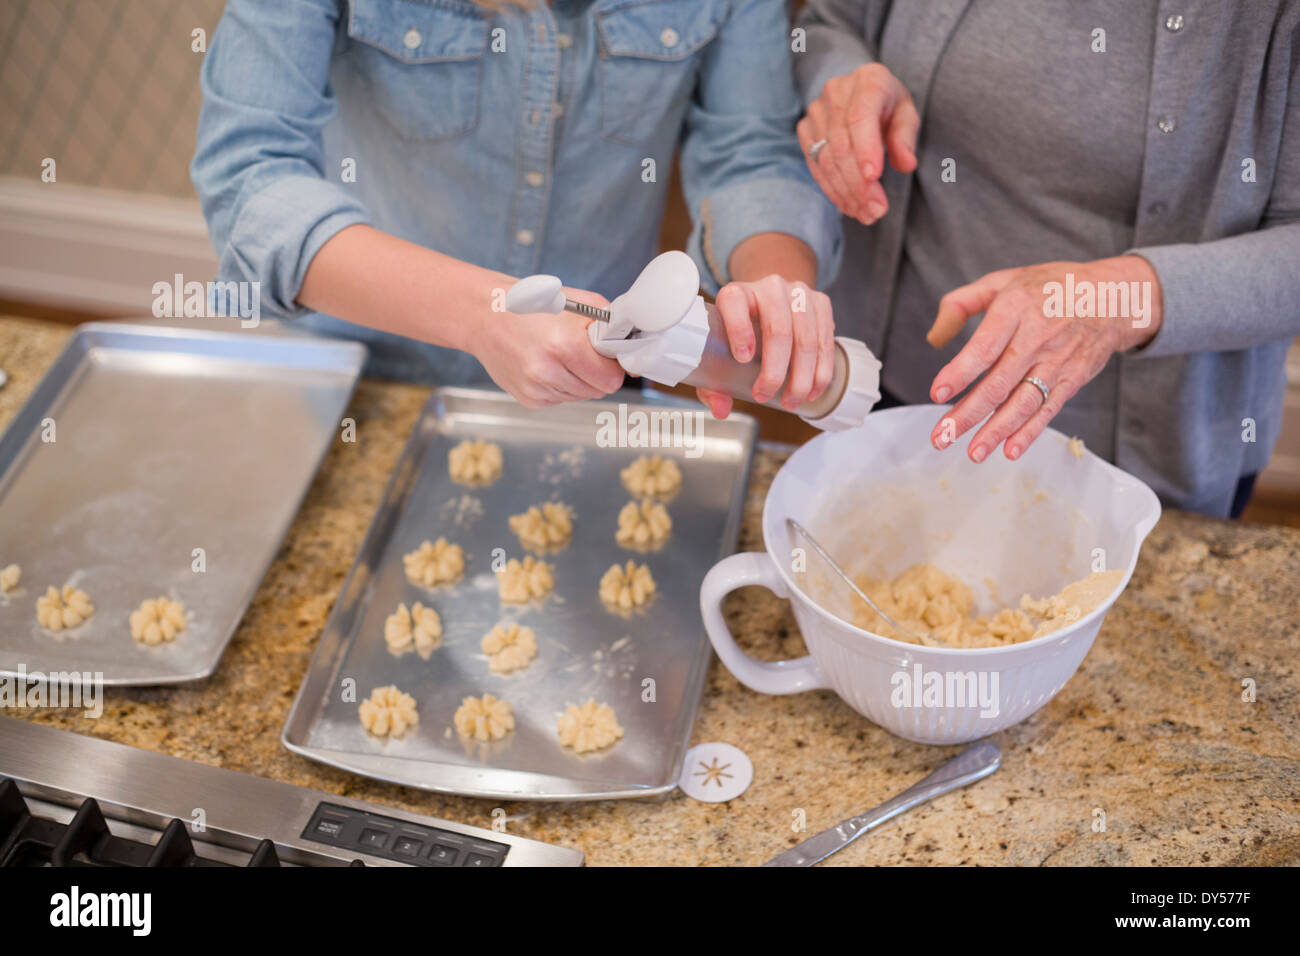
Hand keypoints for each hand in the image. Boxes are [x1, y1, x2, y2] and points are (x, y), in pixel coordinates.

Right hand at [475, 287, 624, 407]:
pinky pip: (562, 399)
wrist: (484, 314)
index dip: (612, 365)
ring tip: (559, 355)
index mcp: (564, 345)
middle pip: (599, 390)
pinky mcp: (528, 399)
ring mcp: (536, 389)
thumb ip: (612, 329)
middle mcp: (548, 371)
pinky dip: (561, 384)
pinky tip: (546, 364)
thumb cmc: (534, 304)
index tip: (603, 352)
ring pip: (581, 396)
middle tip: (580, 350)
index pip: (611, 379)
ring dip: (579, 379)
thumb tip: (633, 364)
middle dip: (597, 372)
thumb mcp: (579, 303)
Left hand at [696, 275, 834, 418]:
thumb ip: (713, 382)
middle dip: (774, 371)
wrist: (770, 301)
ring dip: (801, 377)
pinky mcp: (821, 301)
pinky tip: (813, 390)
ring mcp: (798, 292)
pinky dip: (821, 370)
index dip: (738, 330)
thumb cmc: (741, 331)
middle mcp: (768, 287)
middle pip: (778, 330)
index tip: (743, 359)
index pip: (734, 303)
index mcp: (736, 294)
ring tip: (792, 401)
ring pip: (806, 339)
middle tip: (765, 397)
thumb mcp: (719, 349)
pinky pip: (825, 339)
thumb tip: (722, 410)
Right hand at [796, 62, 919, 225]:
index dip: (865, 149)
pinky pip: (816, 166)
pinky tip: (850, 206)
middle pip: (841, 145)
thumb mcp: (906, 114)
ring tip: (867, 214)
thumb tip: (906, 164)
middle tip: (876, 211)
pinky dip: (833, 190)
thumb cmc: (888, 105)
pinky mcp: (805, 130)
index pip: (860, 118)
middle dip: (858, 183)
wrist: (859, 92)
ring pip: (827, 160)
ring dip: (846, 192)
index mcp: (868, 80)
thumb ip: (906, 137)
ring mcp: (816, 111)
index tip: (873, 178)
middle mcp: (837, 92)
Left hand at [926, 256, 1162, 460]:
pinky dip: (1030, 432)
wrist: (1114, 296)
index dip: (960, 372)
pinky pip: (1049, 409)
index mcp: (1016, 308)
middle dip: (967, 415)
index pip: (984, 347)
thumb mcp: (1003, 281)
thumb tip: (934, 339)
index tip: (937, 393)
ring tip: (972, 453)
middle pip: (999, 383)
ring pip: (1023, 402)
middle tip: (940, 437)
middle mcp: (1037, 337)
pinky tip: (1010, 450)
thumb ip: (961, 304)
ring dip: (996, 432)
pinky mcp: (1073, 379)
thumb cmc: (1049, 288)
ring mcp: (1058, 361)